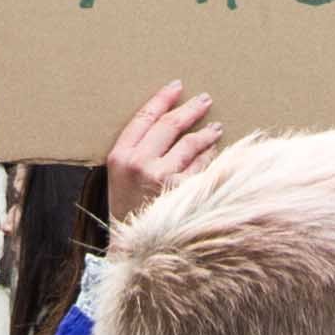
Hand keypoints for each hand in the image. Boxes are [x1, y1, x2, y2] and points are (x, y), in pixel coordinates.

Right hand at [104, 82, 222, 227]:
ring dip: (206, 132)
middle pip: (170, 125)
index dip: (162, 98)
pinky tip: (215, 152)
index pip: (145, 117)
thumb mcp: (119, 178)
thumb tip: (166, 123)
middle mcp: (140, 163)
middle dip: (190, 109)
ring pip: (191, 143)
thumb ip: (135, 151)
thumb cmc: (128, 210)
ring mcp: (162, 178)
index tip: (176, 87)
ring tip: (214, 128)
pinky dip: (210, 157)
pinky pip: (202, 166)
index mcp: (120, 156)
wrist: (133, 248)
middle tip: (204, 100)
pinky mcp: (182, 191)